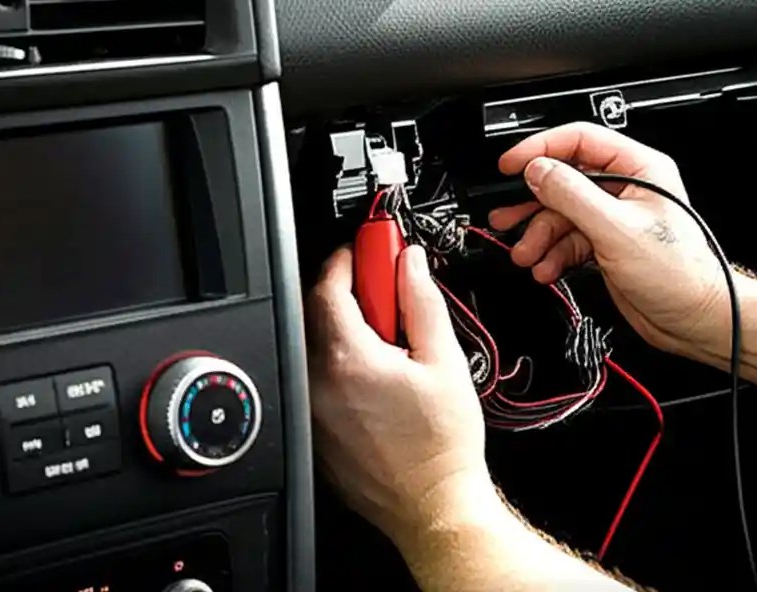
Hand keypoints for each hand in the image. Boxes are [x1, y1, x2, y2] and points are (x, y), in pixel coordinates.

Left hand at [307, 244, 498, 546]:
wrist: (434, 507)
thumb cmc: (442, 447)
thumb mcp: (445, 360)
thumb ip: (422, 302)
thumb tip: (410, 262)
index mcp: (348, 358)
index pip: (330, 283)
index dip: (352, 258)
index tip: (372, 249)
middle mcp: (318, 382)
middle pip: (317, 310)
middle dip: (349, 291)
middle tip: (387, 294)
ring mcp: (311, 409)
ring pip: (315, 345)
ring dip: (344, 329)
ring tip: (389, 346)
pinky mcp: (313, 431)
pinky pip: (315, 380)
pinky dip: (338, 365)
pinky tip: (376, 380)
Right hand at [490, 122, 730, 358]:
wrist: (694, 319)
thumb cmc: (680, 274)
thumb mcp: (617, 229)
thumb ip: (572, 196)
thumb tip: (538, 172)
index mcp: (639, 168)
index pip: (580, 140)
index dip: (541, 148)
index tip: (511, 164)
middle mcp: (626, 188)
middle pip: (564, 179)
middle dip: (533, 201)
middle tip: (506, 215)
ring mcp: (614, 217)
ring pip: (562, 214)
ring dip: (540, 235)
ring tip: (527, 254)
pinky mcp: (606, 245)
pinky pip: (568, 240)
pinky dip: (553, 254)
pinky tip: (545, 267)